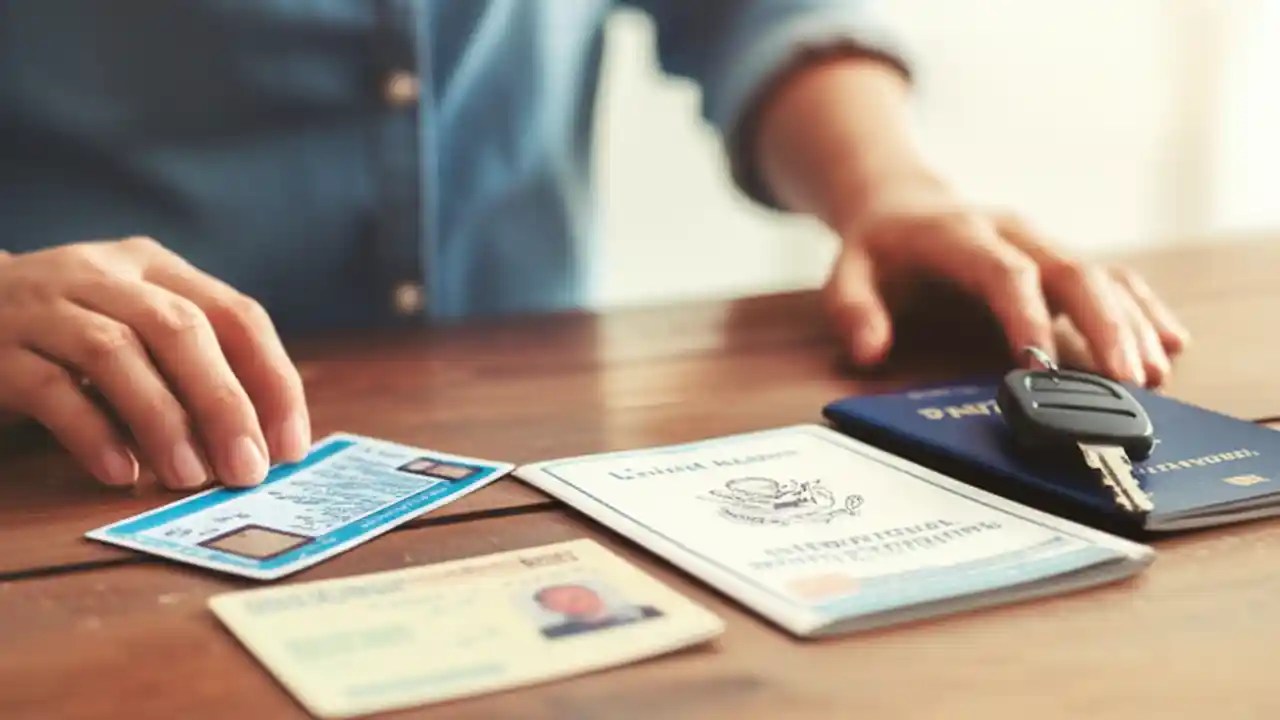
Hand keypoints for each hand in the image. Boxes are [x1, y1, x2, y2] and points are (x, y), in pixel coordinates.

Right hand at [0, 237, 309, 487]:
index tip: (291, 446)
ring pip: (116, 353)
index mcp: (155, 268)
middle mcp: (103, 274)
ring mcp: (43, 306)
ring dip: (162, 420)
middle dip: (224, 404)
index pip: (237, 315)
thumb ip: (192, 371)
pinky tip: (120, 472)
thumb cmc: (66, 337)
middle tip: (248, 469)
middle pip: (181, 330)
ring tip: (190, 477)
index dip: (273, 381)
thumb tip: (262, 443)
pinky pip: (51, 389)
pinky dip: (93, 433)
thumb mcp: (135, 333)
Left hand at [822, 184, 1189, 385]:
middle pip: (1071, 272)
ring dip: (1130, 325)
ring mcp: (1043, 245)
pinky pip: (1112, 278)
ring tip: (1152, 378)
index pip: (1003, 272)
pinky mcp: (1059, 260)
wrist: (904, 204)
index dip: (1027, 316)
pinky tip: (1170, 343)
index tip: (1041, 366)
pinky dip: (1141, 309)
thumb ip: (853, 310)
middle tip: (1127, 380)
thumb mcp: (847, 272)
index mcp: (960, 235)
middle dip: (1103, 326)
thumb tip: (869, 350)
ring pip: (1100, 277)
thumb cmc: (878, 249)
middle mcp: (1013, 233)